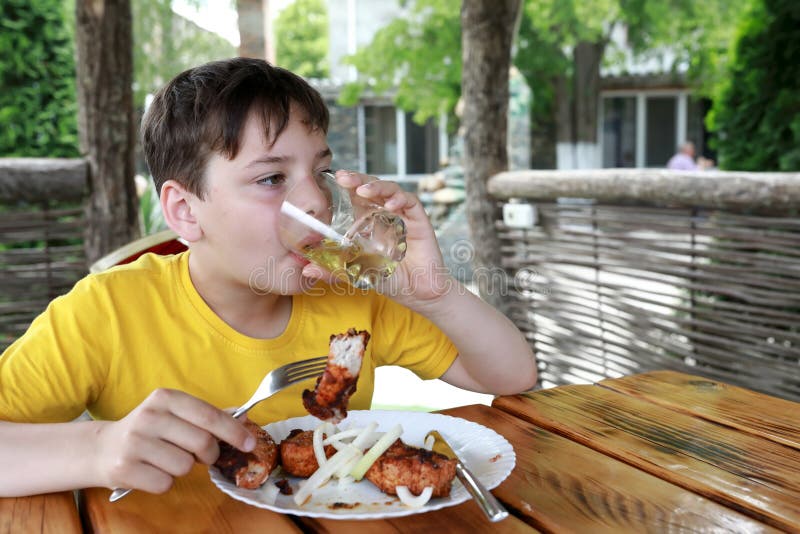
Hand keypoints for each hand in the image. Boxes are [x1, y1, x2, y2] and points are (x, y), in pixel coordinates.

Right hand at [93, 389, 255, 493]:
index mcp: (165, 398)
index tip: (249, 443)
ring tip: (167, 459)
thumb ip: (207, 416)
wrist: (100, 449)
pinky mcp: (125, 468)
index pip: (209, 416)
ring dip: (183, 468)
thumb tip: (245, 417)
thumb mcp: (174, 414)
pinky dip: (164, 482)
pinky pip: (165, 483)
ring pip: (185, 466)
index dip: (234, 431)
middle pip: (202, 443)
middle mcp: (149, 416)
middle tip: (201, 455)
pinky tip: (152, 471)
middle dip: (209, 454)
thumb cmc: (148, 431)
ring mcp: (135, 442)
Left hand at [301, 170, 454, 304]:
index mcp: (368, 221)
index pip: (355, 196)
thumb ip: (333, 270)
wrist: (416, 292)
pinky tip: (391, 205)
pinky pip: (410, 201)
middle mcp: (384, 214)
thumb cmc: (388, 280)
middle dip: (357, 179)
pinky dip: (400, 199)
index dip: (345, 186)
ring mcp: (401, 215)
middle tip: (343, 178)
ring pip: (389, 189)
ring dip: (376, 186)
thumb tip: (306, 268)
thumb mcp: (356, 274)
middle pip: (371, 188)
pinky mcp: (418, 219)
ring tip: (363, 190)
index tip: (332, 180)